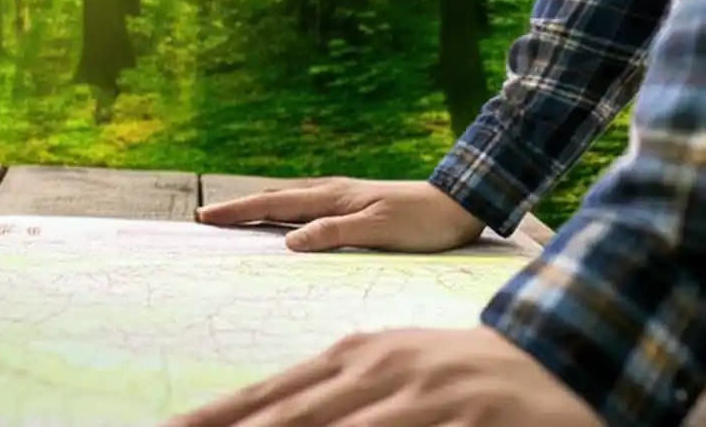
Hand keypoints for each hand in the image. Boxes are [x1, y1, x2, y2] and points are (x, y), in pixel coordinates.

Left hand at [162, 327, 602, 426]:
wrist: (557, 356)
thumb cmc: (454, 371)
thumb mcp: (387, 372)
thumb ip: (330, 399)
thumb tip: (262, 418)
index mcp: (355, 355)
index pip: (271, 393)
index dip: (217, 417)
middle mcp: (381, 371)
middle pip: (294, 417)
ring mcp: (427, 397)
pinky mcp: (473, 423)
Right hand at [196, 178, 484, 252]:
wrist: (462, 203)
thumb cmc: (424, 221)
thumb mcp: (380, 230)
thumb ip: (335, 233)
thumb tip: (290, 242)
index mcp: (332, 198)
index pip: (273, 205)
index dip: (238, 212)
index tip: (205, 216)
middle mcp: (332, 193)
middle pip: (274, 199)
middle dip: (238, 208)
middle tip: (205, 217)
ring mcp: (343, 198)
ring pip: (289, 202)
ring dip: (258, 209)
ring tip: (234, 218)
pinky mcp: (355, 206)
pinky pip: (306, 209)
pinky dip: (282, 213)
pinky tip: (284, 222)